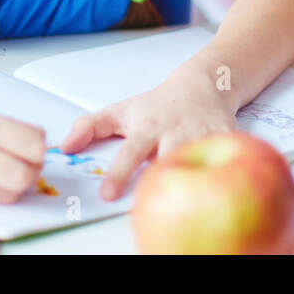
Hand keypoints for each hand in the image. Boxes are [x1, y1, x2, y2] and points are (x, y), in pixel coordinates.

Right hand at [0, 89, 45, 202]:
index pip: (32, 143)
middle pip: (24, 174)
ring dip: (15, 185)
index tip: (37, 143)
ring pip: (8, 194)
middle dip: (33, 170)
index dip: (40, 145)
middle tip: (30, 163)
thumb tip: (34, 146)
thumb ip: (3, 128)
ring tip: (10, 171)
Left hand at [59, 67, 236, 200]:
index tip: (107, 195)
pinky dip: (227, 177)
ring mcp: (203, 135)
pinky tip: (223, 196)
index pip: (130, 152)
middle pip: (167, 158)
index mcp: (148, 127)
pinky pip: (229, 162)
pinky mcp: (227, 140)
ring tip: (184, 208)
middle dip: (159, 180)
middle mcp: (175, 131)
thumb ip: (91, 127)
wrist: (204, 85)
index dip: (119, 173)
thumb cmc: (158, 105)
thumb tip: (63, 147)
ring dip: (192, 183)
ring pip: (198, 161)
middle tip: (150, 206)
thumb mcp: (122, 110)